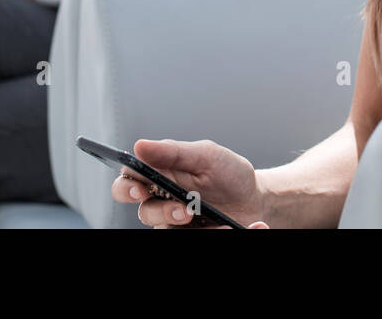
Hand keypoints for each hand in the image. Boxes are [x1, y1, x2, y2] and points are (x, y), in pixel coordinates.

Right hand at [110, 139, 268, 228]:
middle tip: (182, 210)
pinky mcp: (190, 235)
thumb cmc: (227, 173)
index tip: (140, 188)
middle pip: (144, 210)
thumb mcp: (206, 155)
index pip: (130, 179)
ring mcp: (175, 222)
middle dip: (159, 211)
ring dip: (183, 223)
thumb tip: (139, 146)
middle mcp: (163, 200)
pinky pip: (187, 236)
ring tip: (206, 215)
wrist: (254, 199)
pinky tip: (226, 225)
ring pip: (163, 228)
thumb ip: (173, 151)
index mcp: (161, 174)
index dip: (127, 186)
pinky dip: (212, 231)